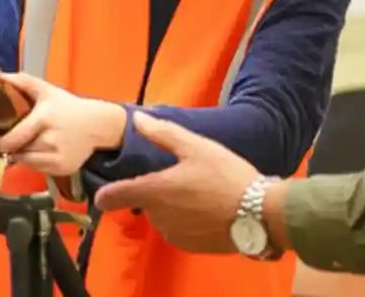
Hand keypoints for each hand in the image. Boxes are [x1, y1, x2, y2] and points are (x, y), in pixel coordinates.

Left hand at [0, 72, 126, 175]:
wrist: (97, 125)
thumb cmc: (69, 107)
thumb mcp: (47, 90)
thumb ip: (23, 82)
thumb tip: (0, 76)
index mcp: (44, 119)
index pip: (13, 140)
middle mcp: (51, 140)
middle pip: (18, 152)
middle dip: (12, 146)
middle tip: (16, 138)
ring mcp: (58, 157)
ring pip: (26, 163)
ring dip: (24, 155)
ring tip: (32, 142)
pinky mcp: (63, 168)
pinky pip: (39, 170)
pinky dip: (37, 162)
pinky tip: (44, 150)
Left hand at [94, 112, 259, 253]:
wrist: (259, 213)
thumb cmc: (226, 175)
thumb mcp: (196, 147)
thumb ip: (162, 134)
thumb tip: (137, 119)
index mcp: (154, 191)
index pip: (111, 197)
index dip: (105, 193)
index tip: (107, 188)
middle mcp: (157, 217)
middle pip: (143, 203)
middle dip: (155, 192)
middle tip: (181, 177)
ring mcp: (173, 235)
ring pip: (162, 217)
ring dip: (172, 207)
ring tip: (199, 192)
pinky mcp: (189, 246)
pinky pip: (179, 230)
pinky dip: (187, 221)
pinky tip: (207, 209)